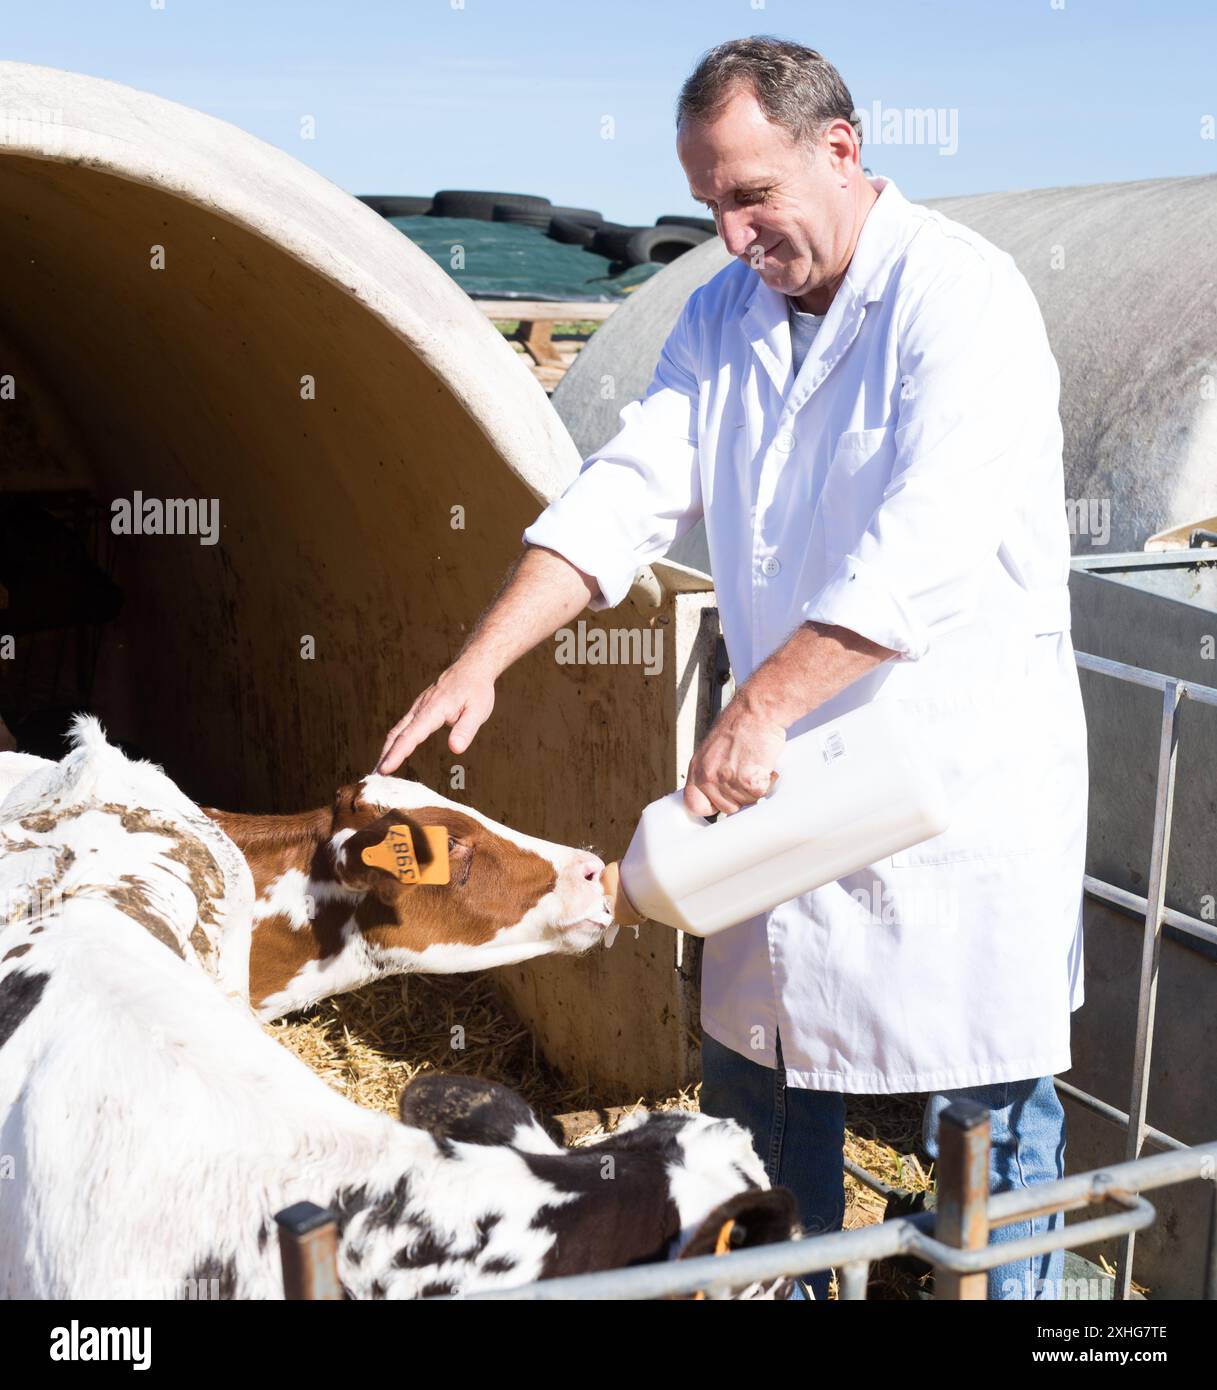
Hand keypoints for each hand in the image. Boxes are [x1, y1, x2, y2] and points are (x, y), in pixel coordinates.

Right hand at [377, 658, 495, 773]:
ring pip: (397, 731)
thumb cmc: (476, 689)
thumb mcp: (478, 710)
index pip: (411, 735)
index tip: (384, 769)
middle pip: (397, 734)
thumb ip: (465, 730)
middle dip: (384, 756)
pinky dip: (394, 742)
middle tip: (374, 778)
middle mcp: (420, 708)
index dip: (397, 753)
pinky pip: (403, 727)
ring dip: (386, 750)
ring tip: (379, 771)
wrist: (471, 667)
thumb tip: (455, 749)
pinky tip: (391, 753)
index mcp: (433, 709)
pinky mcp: (419, 709)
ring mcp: (418, 708)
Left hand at [683, 697, 785, 816]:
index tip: (718, 806)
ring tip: (755, 764)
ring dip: (754, 787)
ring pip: (745, 802)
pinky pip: (759, 794)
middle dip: (740, 794)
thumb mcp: (715, 748)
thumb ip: (712, 771)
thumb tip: (716, 792)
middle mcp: (708, 775)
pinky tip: (763, 765)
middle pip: (726, 807)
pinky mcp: (747, 780)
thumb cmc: (741, 724)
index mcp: (698, 767)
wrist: (757, 710)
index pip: (693, 804)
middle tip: (746, 771)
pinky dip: (766, 782)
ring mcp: (726, 779)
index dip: (710, 807)